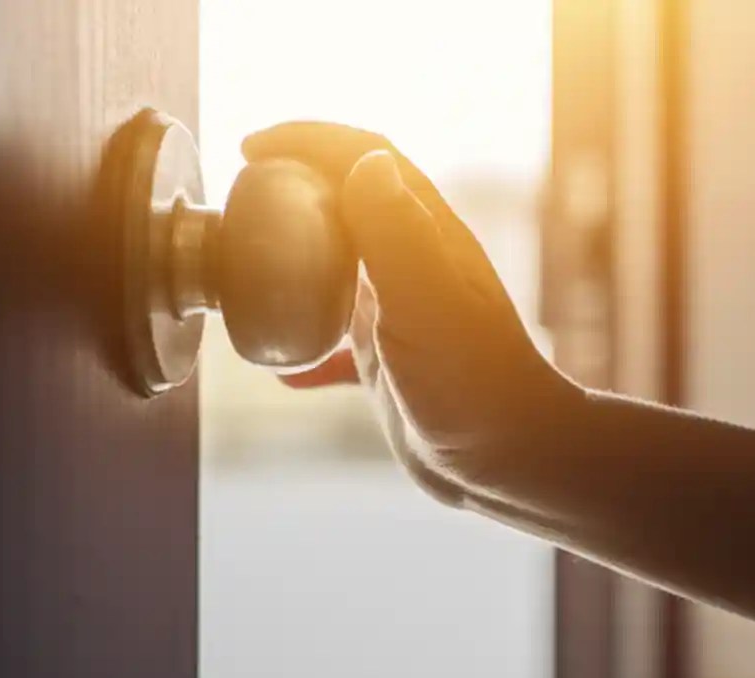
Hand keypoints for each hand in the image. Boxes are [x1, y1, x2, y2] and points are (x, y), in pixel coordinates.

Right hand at [243, 122, 585, 506]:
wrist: (513, 461)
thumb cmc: (475, 384)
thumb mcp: (428, 302)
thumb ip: (398, 232)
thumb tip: (365, 160)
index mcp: (427, 235)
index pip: (367, 157)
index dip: (309, 139)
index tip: (252, 148)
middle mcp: (415, 264)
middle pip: (347, 203)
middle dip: (293, 188)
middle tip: (241, 198)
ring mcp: (403, 313)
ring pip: (338, 268)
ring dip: (294, 259)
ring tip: (246, 268)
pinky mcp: (393, 361)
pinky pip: (339, 345)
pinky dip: (308, 349)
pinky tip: (284, 372)